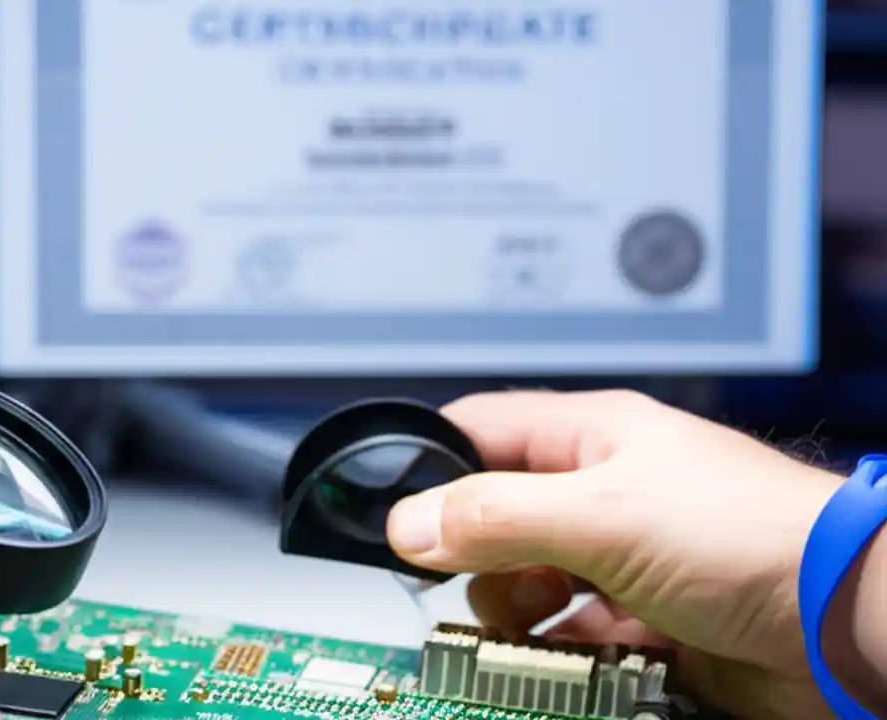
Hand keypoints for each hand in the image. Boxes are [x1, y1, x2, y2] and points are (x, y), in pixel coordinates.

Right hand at [385, 389, 846, 719]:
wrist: (847, 625)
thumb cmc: (756, 538)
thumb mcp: (602, 514)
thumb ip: (497, 517)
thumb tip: (411, 524)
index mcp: (592, 439)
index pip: (482, 431)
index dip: (432, 465)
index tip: (395, 513)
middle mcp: (603, 495)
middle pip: (494, 519)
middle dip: (476, 558)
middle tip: (479, 583)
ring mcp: (622, 560)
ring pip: (528, 585)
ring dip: (516, 614)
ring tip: (536, 628)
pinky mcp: (645, 622)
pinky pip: (572, 638)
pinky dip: (559, 654)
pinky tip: (573, 658)